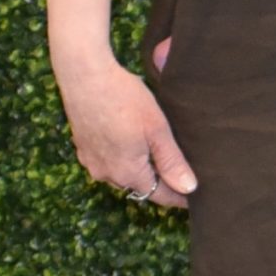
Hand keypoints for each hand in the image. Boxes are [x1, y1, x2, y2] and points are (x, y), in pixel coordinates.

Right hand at [52, 51, 196, 207]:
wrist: (85, 76)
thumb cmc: (125, 99)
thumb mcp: (157, 129)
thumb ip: (171, 161)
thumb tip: (188, 189)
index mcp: (128, 173)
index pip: (158, 195)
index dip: (177, 197)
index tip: (192, 199)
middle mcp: (106, 174)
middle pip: (139, 185)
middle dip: (158, 182)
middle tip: (180, 172)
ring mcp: (91, 161)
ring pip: (122, 174)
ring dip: (139, 169)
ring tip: (157, 156)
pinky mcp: (83, 147)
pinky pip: (107, 161)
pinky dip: (122, 158)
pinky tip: (130, 142)